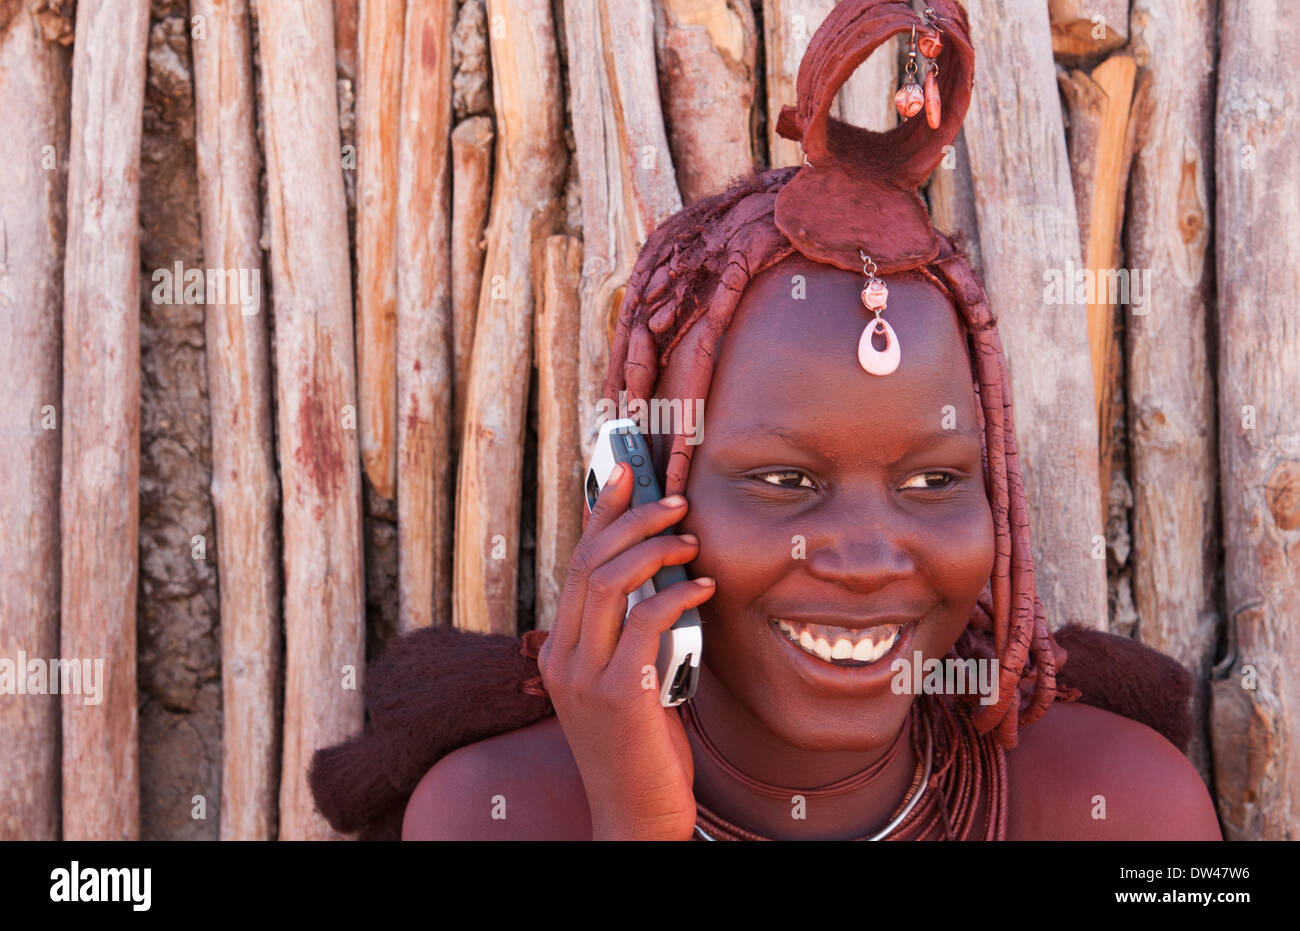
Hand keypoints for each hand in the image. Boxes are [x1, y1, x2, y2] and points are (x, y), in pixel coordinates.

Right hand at [538, 462, 713, 840]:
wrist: (636, 818)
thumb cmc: (642, 750)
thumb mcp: (631, 683)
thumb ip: (635, 637)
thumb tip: (666, 582)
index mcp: (560, 651)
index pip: (577, 566)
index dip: (601, 516)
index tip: (625, 476)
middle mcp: (563, 658)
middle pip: (589, 564)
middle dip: (631, 520)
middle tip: (673, 499)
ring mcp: (584, 678)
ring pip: (609, 584)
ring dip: (654, 550)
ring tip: (691, 539)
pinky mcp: (618, 696)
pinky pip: (645, 623)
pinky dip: (676, 595)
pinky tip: (703, 588)